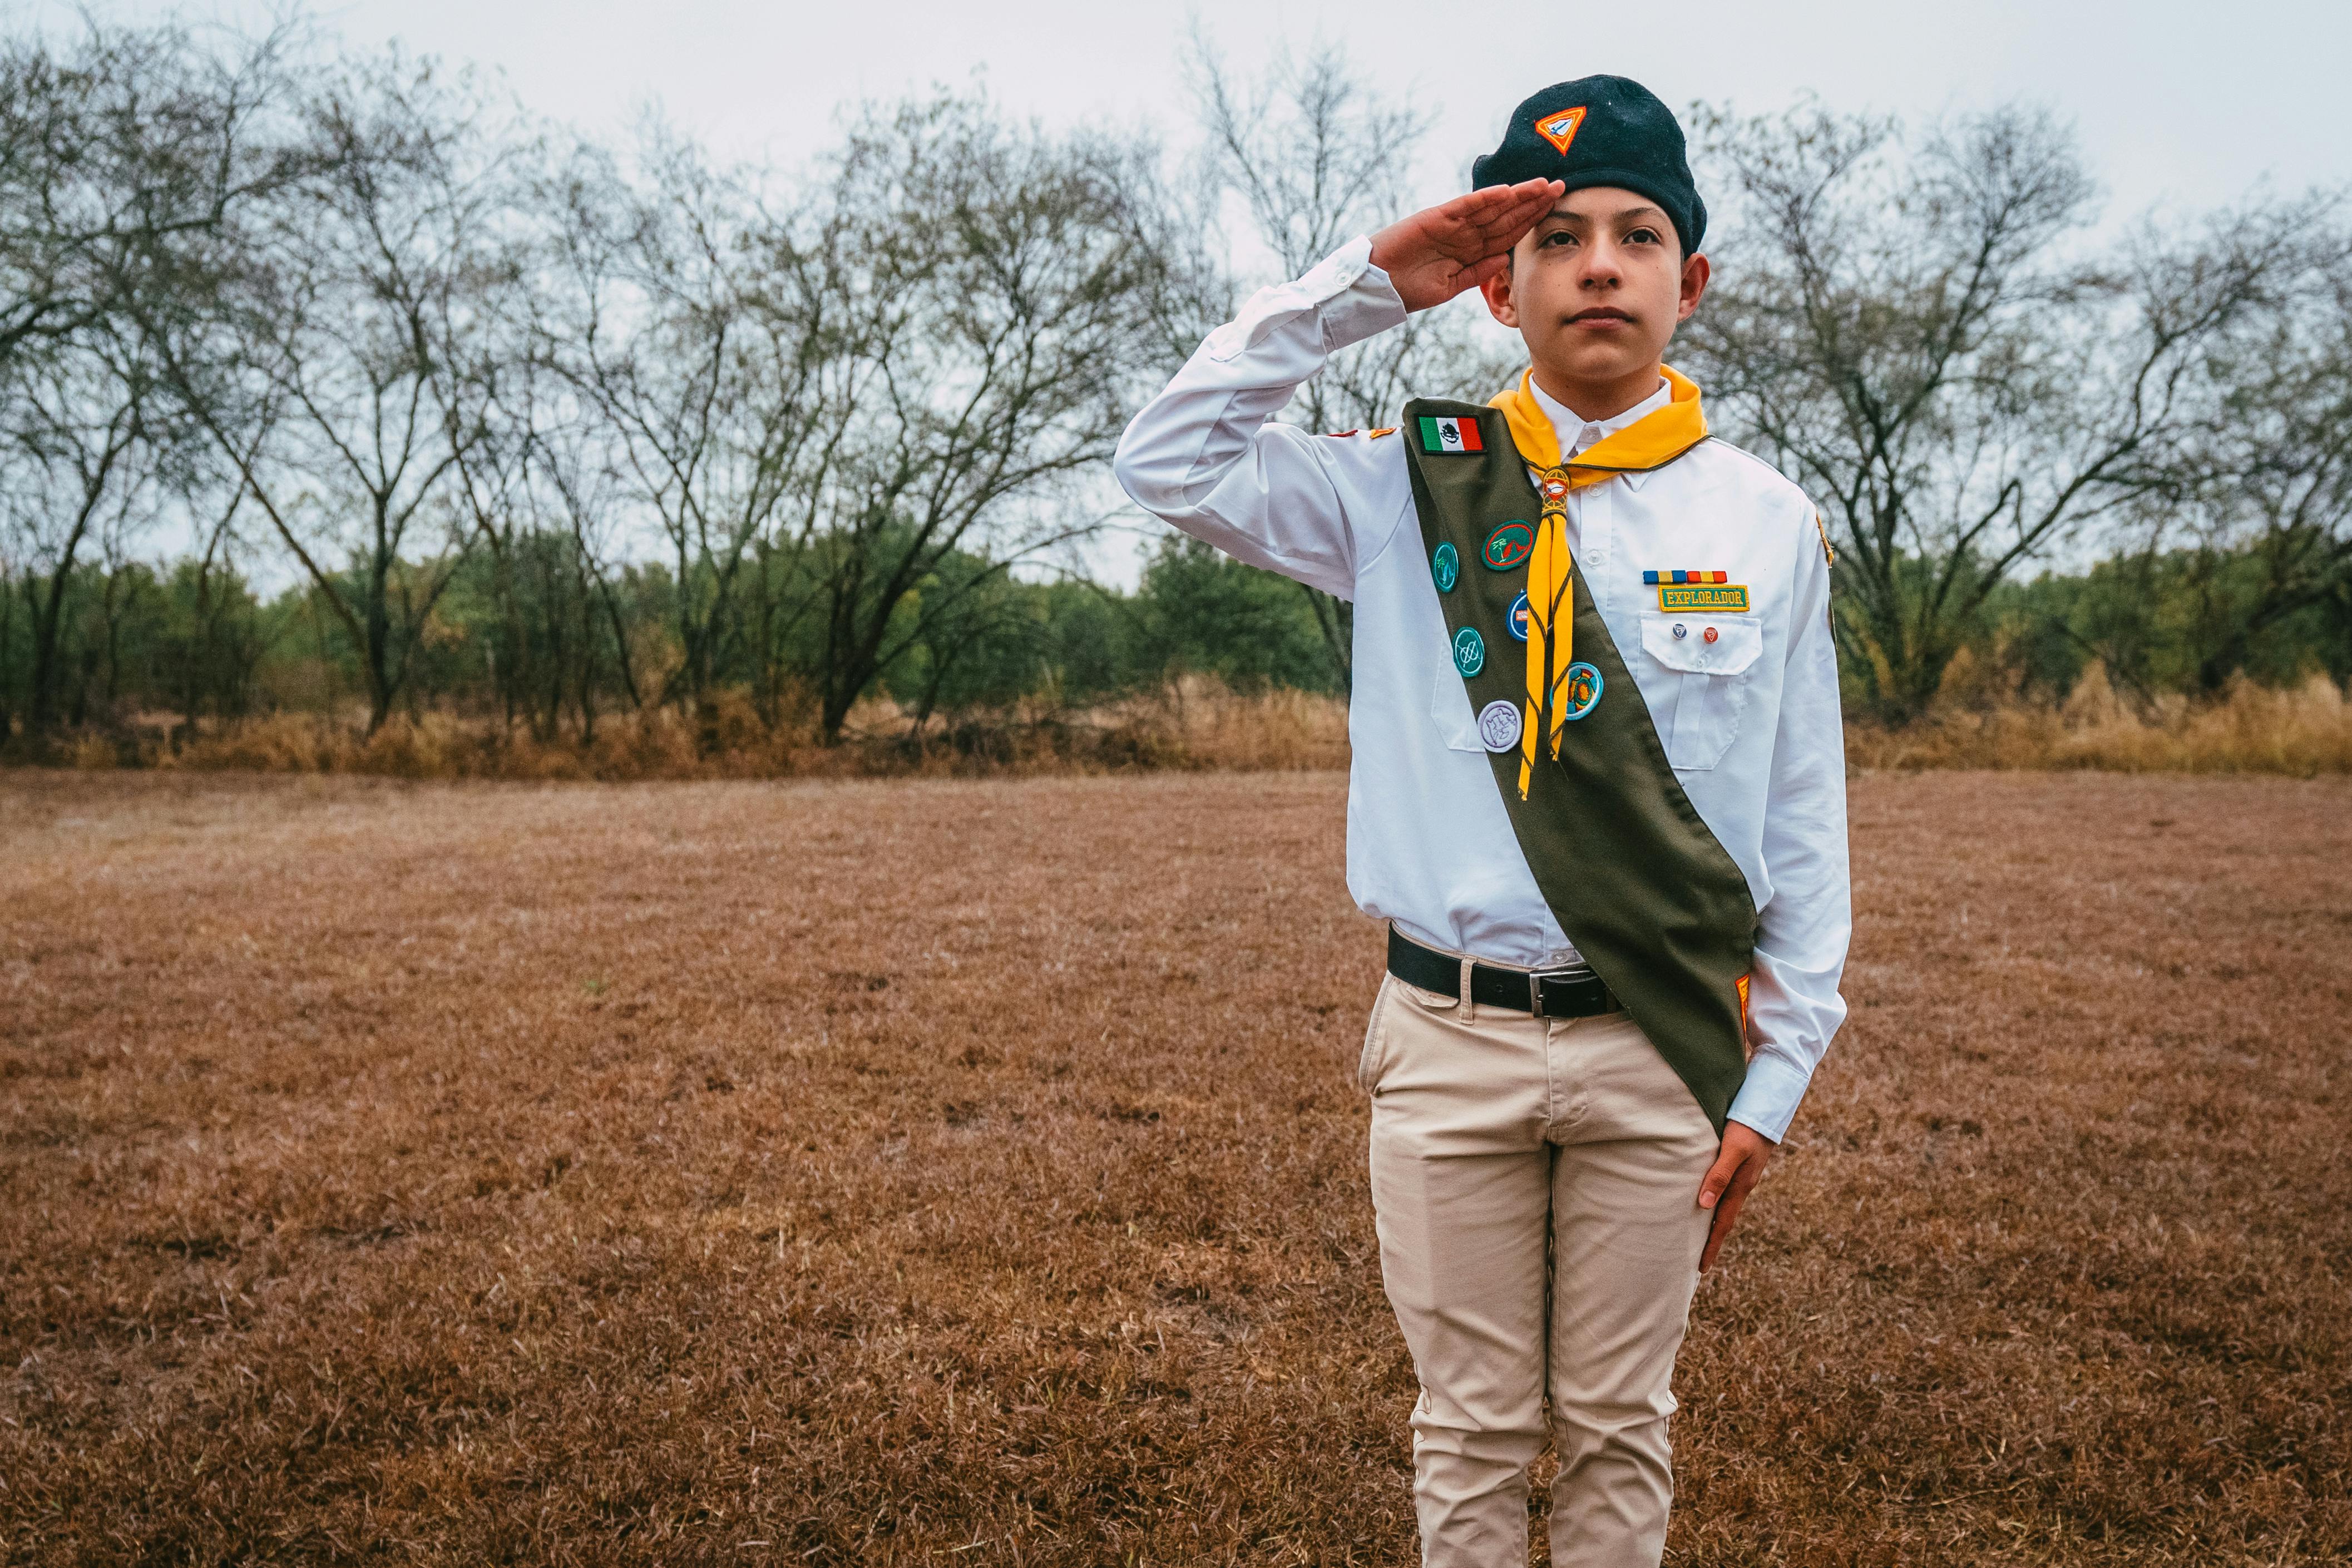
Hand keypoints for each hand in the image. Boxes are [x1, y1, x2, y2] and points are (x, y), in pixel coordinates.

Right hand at [1368, 179, 1563, 311]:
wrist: (1376, 286)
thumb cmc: (1408, 289)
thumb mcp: (1450, 287)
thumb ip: (1477, 272)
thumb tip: (1505, 260)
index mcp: (1470, 251)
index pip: (1507, 233)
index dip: (1532, 220)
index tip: (1557, 210)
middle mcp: (1464, 234)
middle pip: (1506, 215)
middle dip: (1533, 202)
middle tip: (1562, 187)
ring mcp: (1451, 224)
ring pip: (1491, 207)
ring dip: (1517, 196)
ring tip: (1543, 184)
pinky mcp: (1435, 218)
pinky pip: (1465, 206)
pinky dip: (1485, 199)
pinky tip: (1507, 192)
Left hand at [1696, 1120, 1775, 1273]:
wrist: (1766, 1107)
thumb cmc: (1747, 1127)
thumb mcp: (1733, 1150)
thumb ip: (1719, 1175)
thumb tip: (1704, 1205)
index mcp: (1741, 1186)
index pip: (1723, 1224)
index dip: (1712, 1246)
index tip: (1701, 1269)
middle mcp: (1741, 1185)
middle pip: (1723, 1220)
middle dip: (1711, 1241)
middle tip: (1697, 1262)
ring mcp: (1741, 1176)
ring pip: (1724, 1205)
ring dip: (1712, 1223)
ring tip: (1697, 1237)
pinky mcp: (1738, 1164)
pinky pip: (1724, 1190)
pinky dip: (1714, 1203)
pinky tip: (1705, 1202)